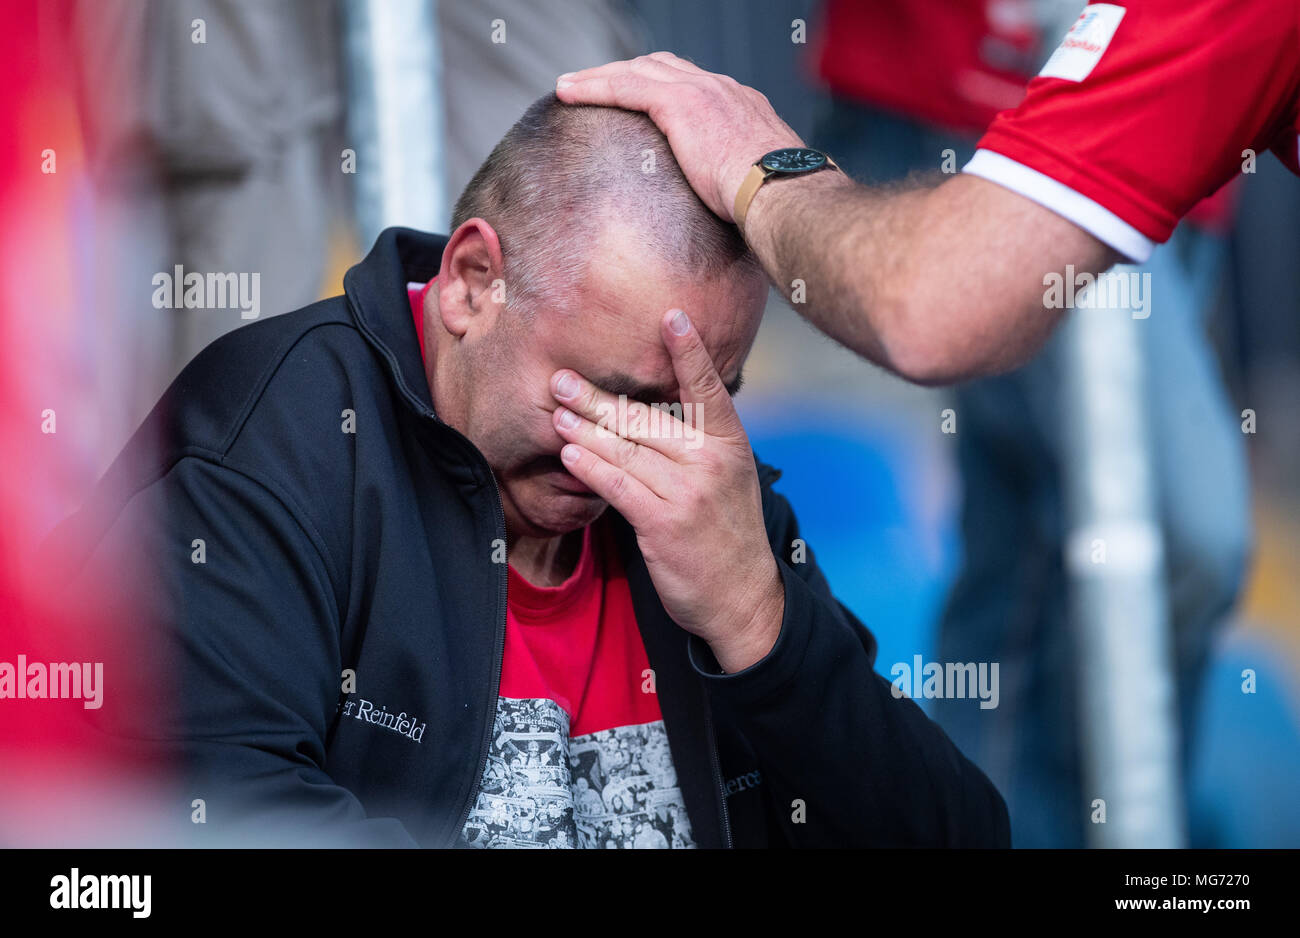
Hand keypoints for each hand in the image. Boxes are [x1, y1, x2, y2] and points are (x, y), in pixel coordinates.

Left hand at [550, 308, 783, 671]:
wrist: (742, 597)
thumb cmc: (726, 534)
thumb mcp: (728, 479)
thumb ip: (694, 445)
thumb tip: (641, 414)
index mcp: (729, 444)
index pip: (707, 389)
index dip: (689, 352)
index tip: (671, 316)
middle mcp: (710, 461)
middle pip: (645, 419)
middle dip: (598, 398)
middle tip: (562, 377)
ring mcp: (688, 492)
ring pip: (625, 450)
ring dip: (584, 429)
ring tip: (556, 411)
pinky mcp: (663, 522)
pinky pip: (617, 486)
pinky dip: (589, 468)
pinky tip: (568, 454)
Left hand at [556, 52, 802, 223]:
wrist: (784, 193)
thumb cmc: (779, 204)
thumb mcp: (759, 187)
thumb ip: (742, 185)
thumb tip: (737, 213)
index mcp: (743, 105)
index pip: (694, 84)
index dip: (661, 85)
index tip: (640, 97)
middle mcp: (722, 89)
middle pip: (661, 67)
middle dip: (626, 72)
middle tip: (593, 84)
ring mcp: (702, 91)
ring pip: (637, 70)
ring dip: (599, 76)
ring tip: (569, 86)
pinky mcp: (680, 103)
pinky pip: (625, 86)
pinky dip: (594, 86)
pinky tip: (568, 91)